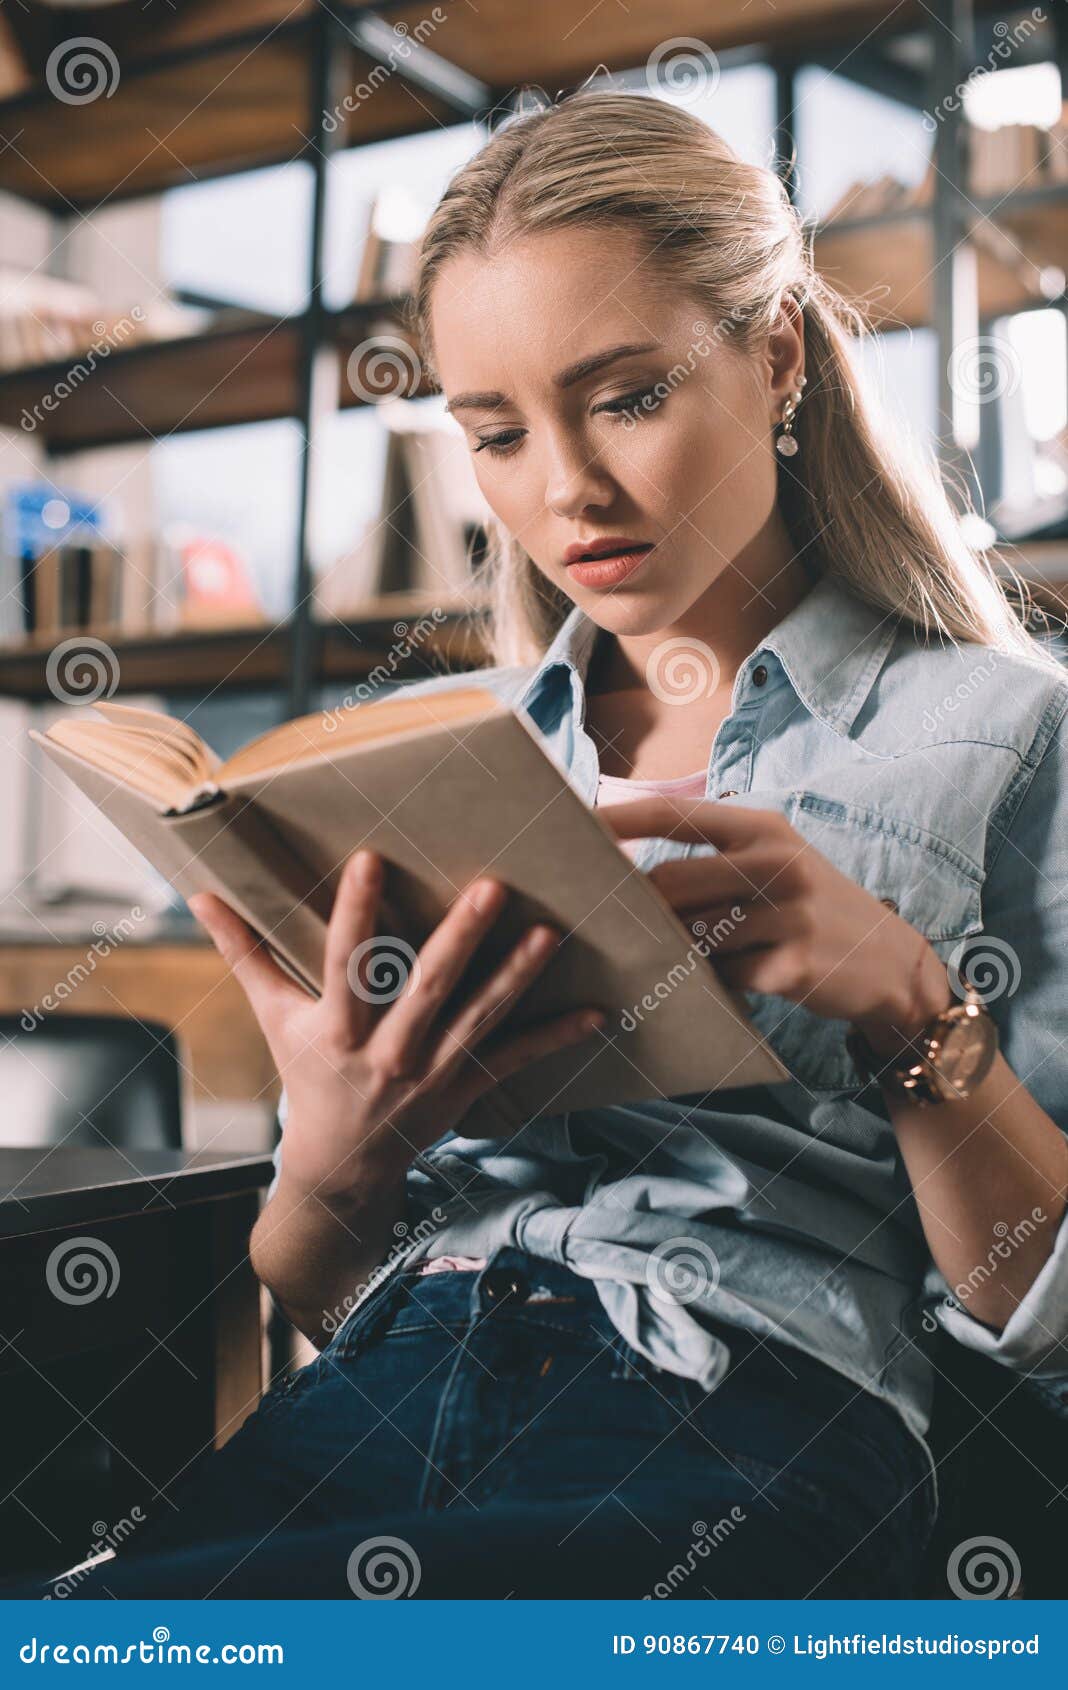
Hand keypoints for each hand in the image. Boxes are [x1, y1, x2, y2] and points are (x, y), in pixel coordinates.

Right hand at [188, 850, 604, 1199]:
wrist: (340, 1169)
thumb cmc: (306, 1077)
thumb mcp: (275, 1017)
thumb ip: (245, 954)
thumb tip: (200, 897)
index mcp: (336, 1030)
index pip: (345, 963)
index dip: (354, 914)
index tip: (370, 860)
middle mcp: (387, 1054)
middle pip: (427, 990)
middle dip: (460, 940)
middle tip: (493, 887)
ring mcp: (432, 1076)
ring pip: (479, 1021)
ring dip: (516, 979)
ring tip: (549, 935)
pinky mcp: (466, 1092)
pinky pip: (516, 1062)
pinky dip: (556, 1039)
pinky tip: (596, 1013)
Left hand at [598, 796, 951, 1041]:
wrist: (889, 964)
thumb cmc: (808, 909)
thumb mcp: (773, 863)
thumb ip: (711, 859)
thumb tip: (627, 874)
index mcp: (763, 829)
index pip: (675, 816)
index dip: (620, 821)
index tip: (574, 827)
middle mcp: (777, 863)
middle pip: (672, 883)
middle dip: (634, 908)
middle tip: (600, 922)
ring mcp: (788, 914)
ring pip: (694, 935)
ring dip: (670, 951)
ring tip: (658, 958)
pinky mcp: (792, 965)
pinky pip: (722, 976)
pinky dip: (707, 983)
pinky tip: (710, 986)